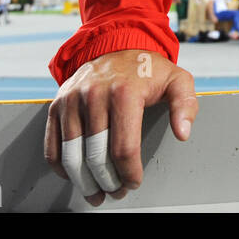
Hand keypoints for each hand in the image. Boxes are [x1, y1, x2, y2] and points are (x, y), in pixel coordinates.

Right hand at [44, 49, 198, 206]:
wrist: (115, 46)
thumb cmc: (147, 70)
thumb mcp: (177, 80)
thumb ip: (186, 105)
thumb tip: (182, 133)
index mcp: (125, 92)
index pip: (124, 148)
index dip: (129, 173)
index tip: (133, 183)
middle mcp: (94, 95)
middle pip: (96, 156)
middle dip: (107, 181)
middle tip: (116, 192)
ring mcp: (72, 100)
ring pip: (72, 155)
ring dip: (83, 181)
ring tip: (95, 193)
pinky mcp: (57, 104)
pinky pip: (53, 144)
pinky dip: (61, 166)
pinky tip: (74, 176)